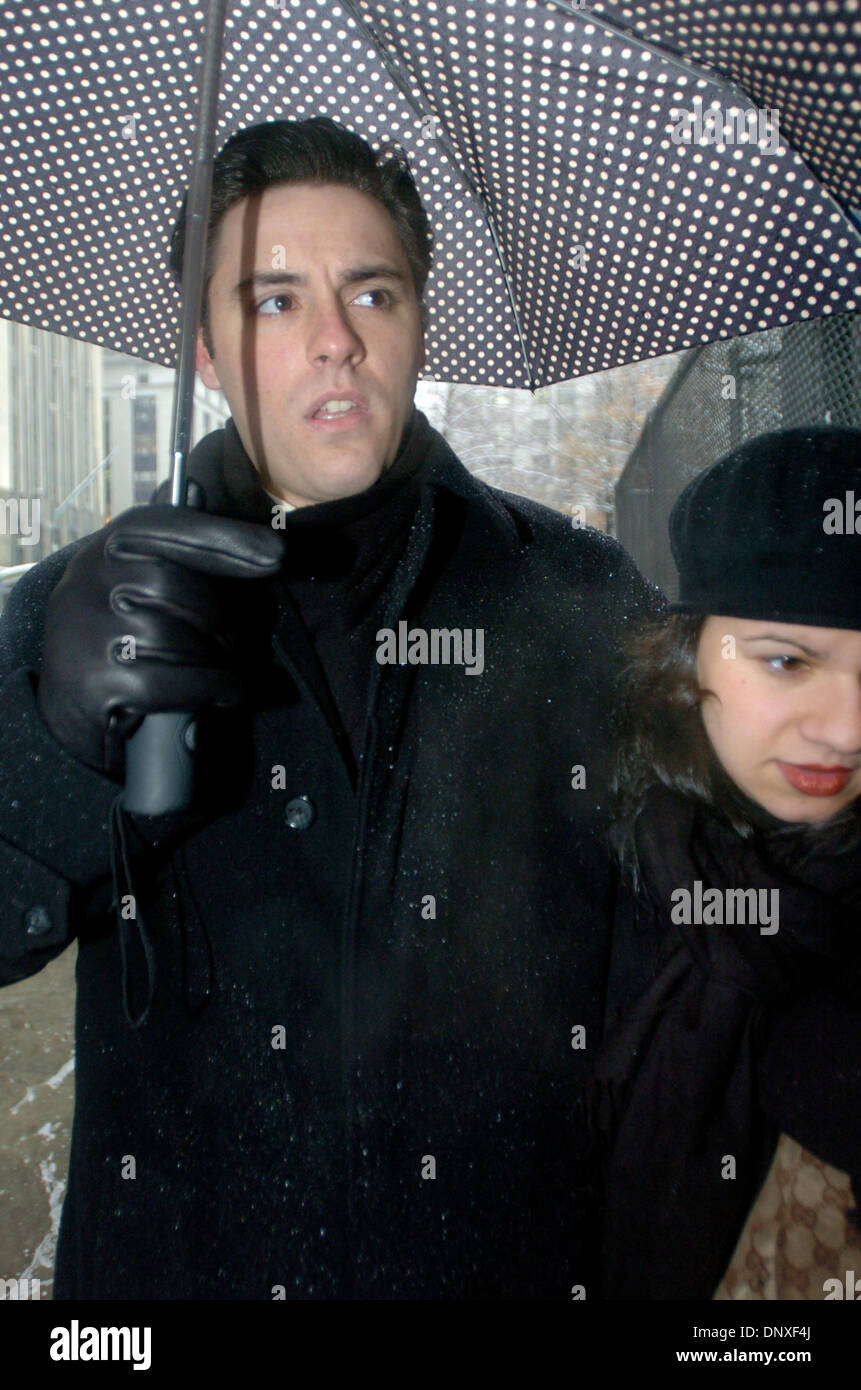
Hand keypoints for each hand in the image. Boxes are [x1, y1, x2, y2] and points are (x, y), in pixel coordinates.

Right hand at [37, 505, 284, 774]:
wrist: (69, 709)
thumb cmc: (121, 641)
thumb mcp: (131, 583)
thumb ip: (169, 548)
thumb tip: (215, 501)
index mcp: (102, 551)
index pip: (164, 526)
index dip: (223, 537)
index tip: (274, 554)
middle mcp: (85, 584)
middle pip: (173, 584)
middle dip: (215, 616)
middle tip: (229, 640)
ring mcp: (86, 633)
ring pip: (173, 635)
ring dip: (209, 657)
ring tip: (214, 665)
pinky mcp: (94, 682)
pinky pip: (173, 680)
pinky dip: (210, 687)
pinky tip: (224, 692)